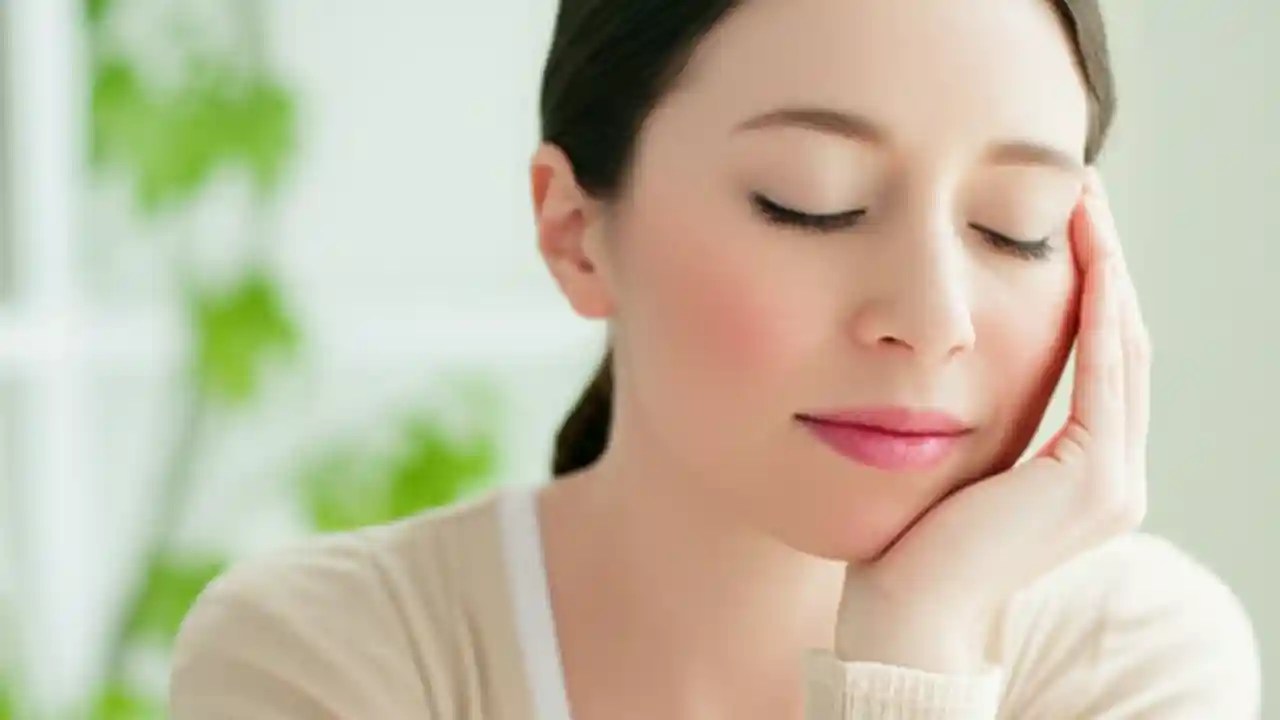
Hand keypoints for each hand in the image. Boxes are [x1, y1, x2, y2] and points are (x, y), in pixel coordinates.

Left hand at [835, 170, 1151, 671]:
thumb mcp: (957, 456)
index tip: (1066, 218)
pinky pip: (1103, 371)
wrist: (904, 606)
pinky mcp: (1094, 480)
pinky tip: (1085, 254)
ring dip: (1108, 268)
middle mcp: (1114, 476)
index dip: (1092, 284)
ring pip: (1122, 346)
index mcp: (1086, 471)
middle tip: (1084, 189)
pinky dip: (1098, 309)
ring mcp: (1114, 481)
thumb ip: (980, 414)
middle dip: (1106, 261)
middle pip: (1121, 342)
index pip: (1099, 356)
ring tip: (1086, 200)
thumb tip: (953, 354)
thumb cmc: (908, 534)